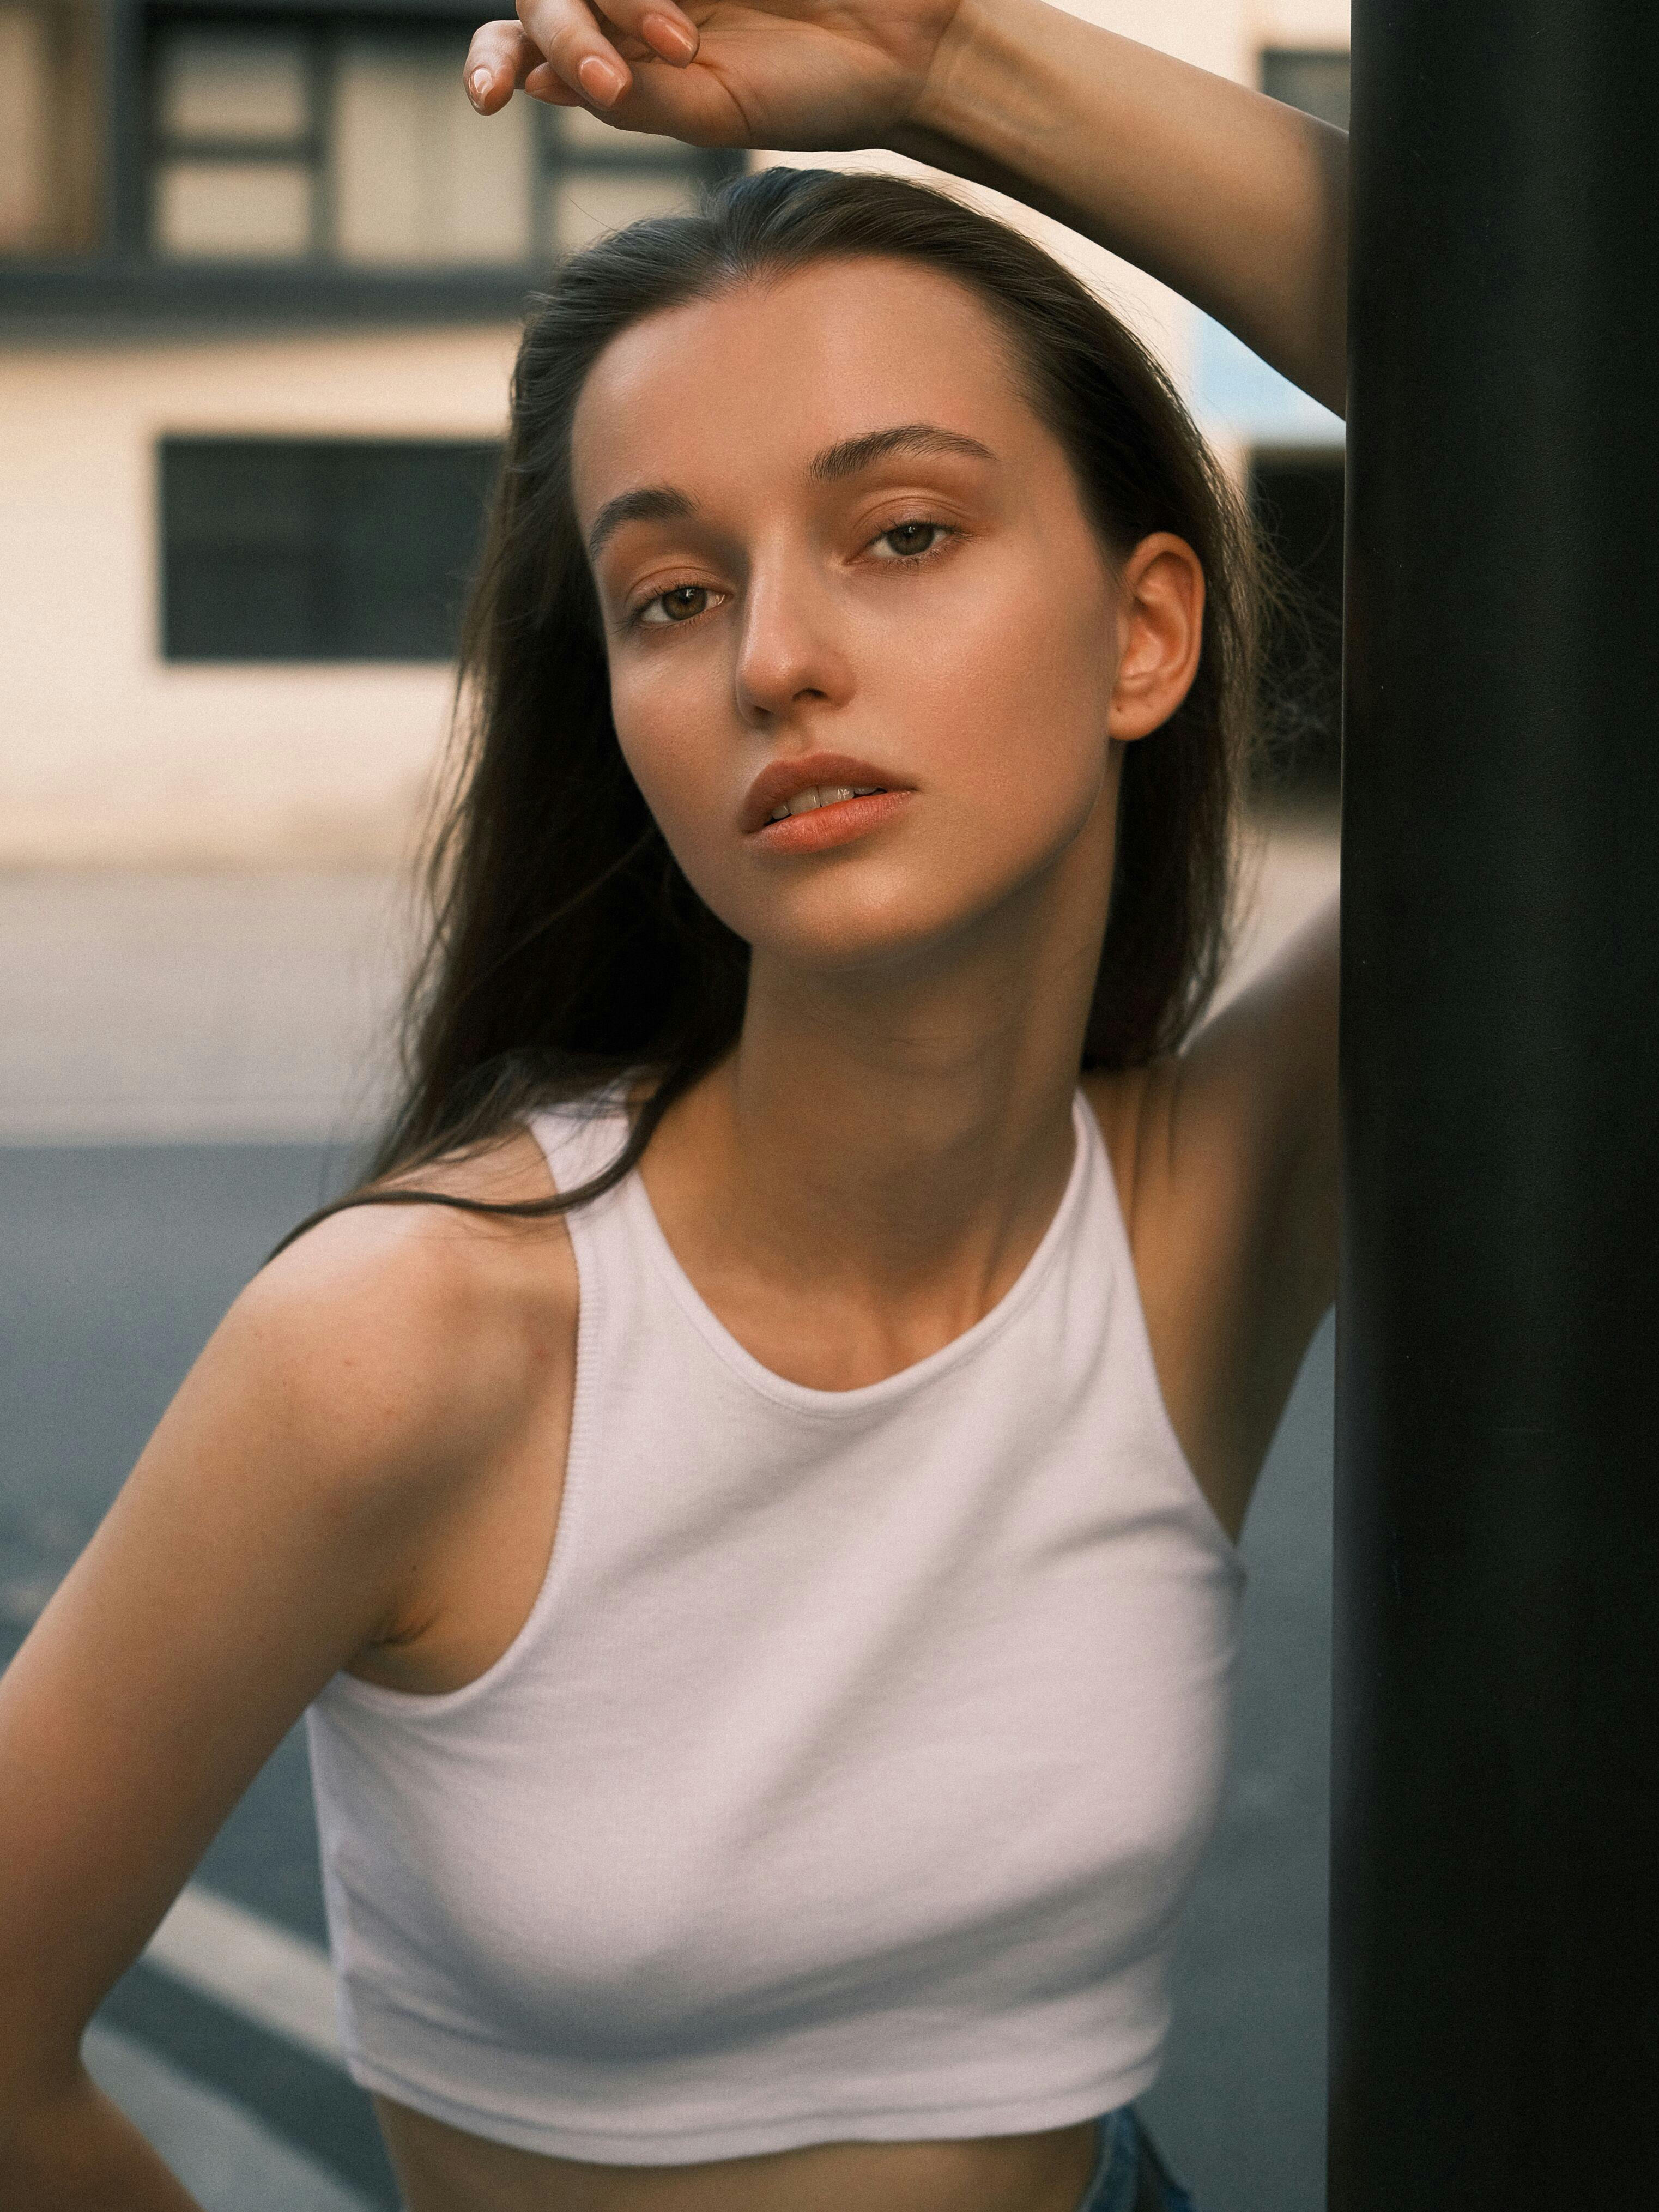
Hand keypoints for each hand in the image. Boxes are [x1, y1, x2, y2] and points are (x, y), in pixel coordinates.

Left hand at [463, 0, 966, 155]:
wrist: (908, 41)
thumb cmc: (818, 92)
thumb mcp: (717, 115)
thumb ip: (632, 99)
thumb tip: (536, 79)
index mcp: (628, 52)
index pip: (532, 42)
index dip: (496, 56)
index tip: (493, 93)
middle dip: (565, 29)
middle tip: (616, 76)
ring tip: (677, 35)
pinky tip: (676, 19)